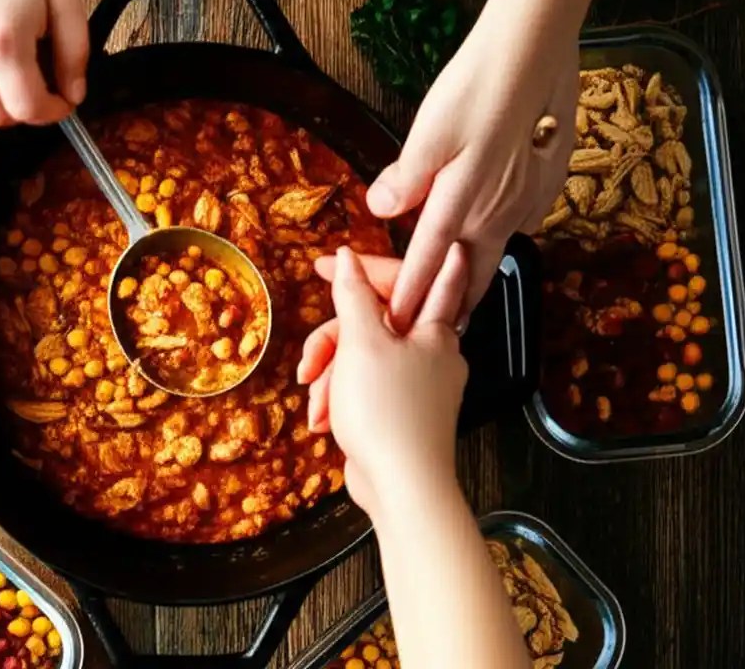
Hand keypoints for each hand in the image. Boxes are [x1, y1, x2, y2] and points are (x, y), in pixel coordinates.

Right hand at [309, 245, 467, 516]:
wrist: (403, 486)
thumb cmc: (387, 410)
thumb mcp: (362, 343)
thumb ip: (353, 295)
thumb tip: (348, 258)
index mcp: (434, 329)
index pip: (407, 277)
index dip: (368, 264)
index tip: (330, 260)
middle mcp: (432, 353)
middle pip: (372, 326)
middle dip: (333, 345)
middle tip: (310, 363)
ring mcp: (417, 385)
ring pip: (362, 360)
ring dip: (331, 379)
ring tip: (318, 404)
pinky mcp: (401, 413)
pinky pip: (363, 390)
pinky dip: (340, 402)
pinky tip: (326, 420)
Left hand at [374, 0, 601, 331]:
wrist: (536, 58)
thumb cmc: (476, 90)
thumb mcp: (427, 133)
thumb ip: (405, 178)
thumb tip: (380, 210)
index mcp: (460, 207)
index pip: (425, 267)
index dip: (408, 301)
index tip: (397, 330)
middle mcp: (497, 214)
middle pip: (471, 276)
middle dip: (455, 308)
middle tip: (442, 333)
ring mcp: (526, 202)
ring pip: (497, 249)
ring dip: (478, 273)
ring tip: (464, 293)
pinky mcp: (546, 186)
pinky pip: (519, 220)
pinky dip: (502, 232)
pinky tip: (494, 225)